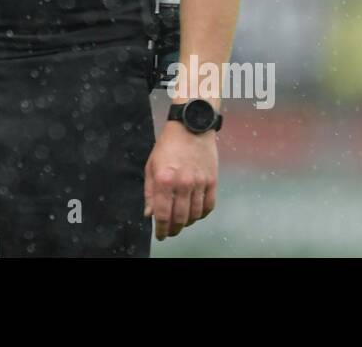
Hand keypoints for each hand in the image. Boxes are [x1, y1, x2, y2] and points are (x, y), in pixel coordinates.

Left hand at [143, 119, 217, 241]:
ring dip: (187, 223)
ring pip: (195, 215)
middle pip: (180, 218)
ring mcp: (200, 183)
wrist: (191, 126)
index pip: (163, 214)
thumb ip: (150, 192)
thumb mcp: (151, 166)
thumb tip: (149, 213)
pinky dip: (202, 214)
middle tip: (170, 232)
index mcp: (164, 180)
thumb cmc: (168, 145)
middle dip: (173, 229)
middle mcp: (183, 184)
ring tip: (181, 223)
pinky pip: (209, 206)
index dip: (160, 229)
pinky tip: (196, 214)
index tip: (160, 235)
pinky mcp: (212, 181)